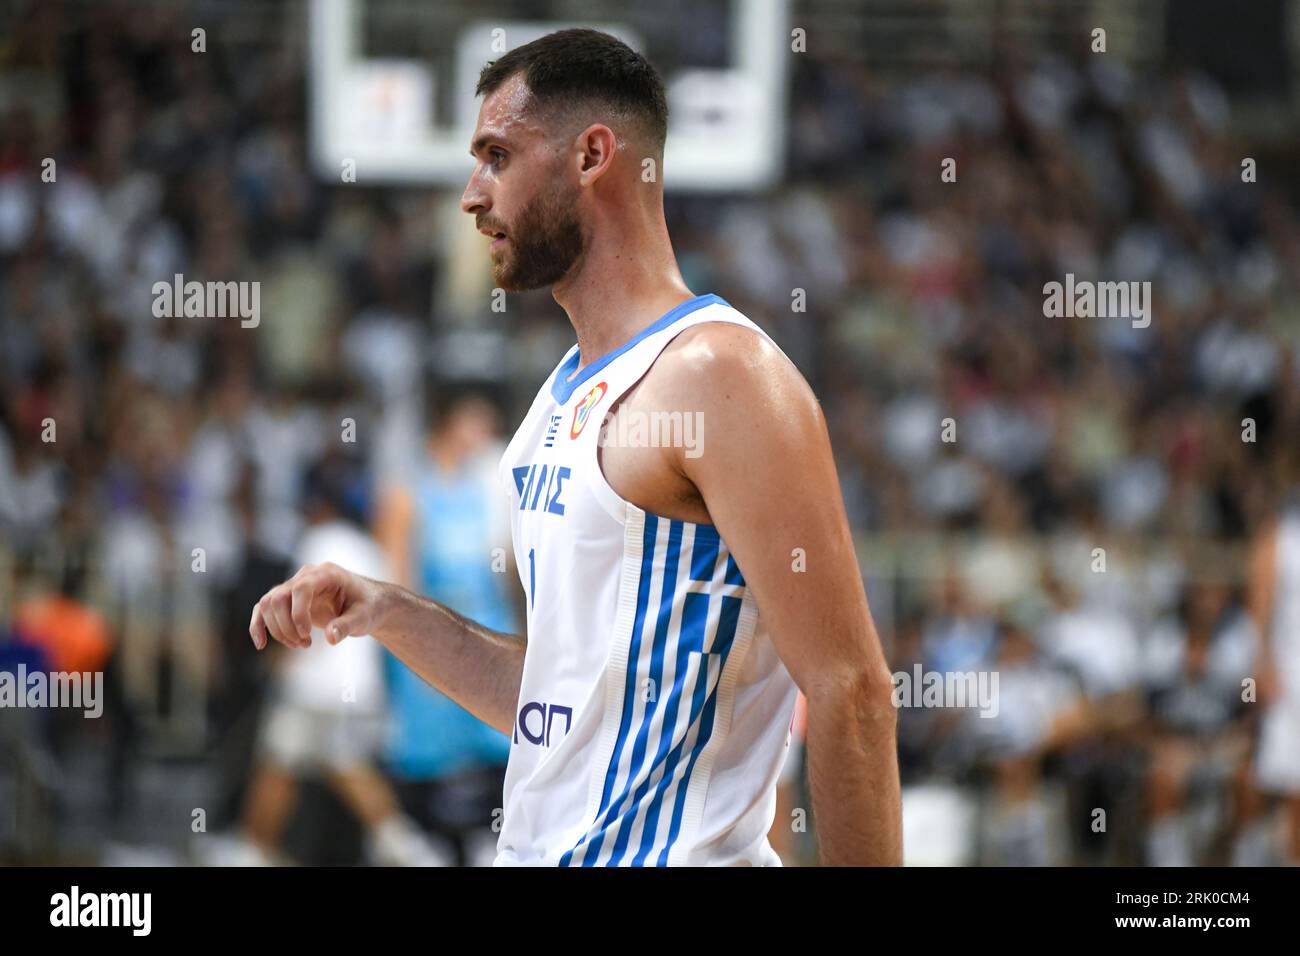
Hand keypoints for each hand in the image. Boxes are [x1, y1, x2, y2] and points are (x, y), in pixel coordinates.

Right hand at [249, 562, 387, 650]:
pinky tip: (261, 644)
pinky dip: (259, 626)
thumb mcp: (364, 617)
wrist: (369, 605)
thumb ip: (348, 625)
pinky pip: (264, 609)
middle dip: (287, 627)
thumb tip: (331, 637)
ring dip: (278, 630)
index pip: (300, 588)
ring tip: (301, 645)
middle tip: (306, 644)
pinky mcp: (288, 600)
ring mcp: (294, 586)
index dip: (298, 614)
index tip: (307, 635)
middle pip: (278, 598)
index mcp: (326, 574)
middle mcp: (306, 576)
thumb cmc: (369, 607)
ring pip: (268, 604)